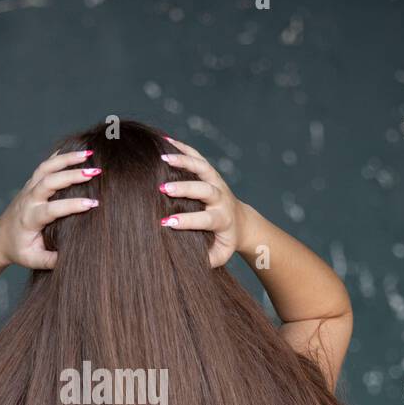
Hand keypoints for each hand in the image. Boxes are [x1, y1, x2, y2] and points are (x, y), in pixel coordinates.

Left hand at [0, 149, 101, 269]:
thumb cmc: (19, 250)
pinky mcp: (31, 183)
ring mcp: (28, 188)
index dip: (73, 205)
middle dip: (72, 175)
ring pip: (46, 168)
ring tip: (88, 153)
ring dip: (67, 159)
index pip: (52, 209)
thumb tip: (69, 258)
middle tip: (95, 171)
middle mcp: (28, 200)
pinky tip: (77, 150)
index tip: (93, 204)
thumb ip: (50, 260)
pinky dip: (59, 156)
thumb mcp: (33, 260)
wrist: (0, 238)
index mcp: (30, 219)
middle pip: (49, 181)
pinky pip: (45, 165)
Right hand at [158, 136, 249, 267]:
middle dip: (184, 188)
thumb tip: (188, 264)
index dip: (186, 221)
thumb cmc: (225, 241)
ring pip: (202, 167)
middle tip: (163, 188)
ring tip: (162, 157)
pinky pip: (197, 156)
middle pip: (204, 189)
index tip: (166, 223)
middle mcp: (220, 197)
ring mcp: (216, 181)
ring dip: (183, 161)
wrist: (241, 221)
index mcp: (222, 219)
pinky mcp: (210, 172)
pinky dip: (182, 148)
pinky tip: (165, 140)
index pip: (205, 219)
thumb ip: (207, 259)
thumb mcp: (220, 255)